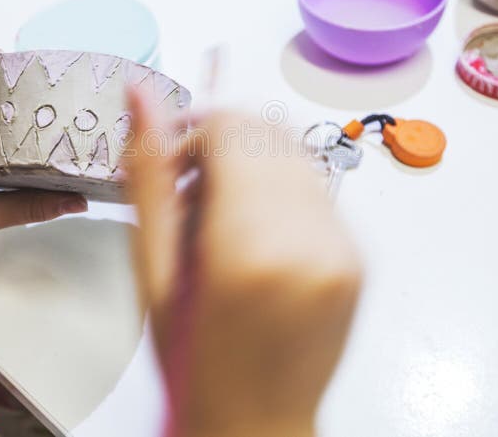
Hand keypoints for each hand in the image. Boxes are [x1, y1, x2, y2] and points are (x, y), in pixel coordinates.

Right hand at [127, 91, 361, 436]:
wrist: (259, 425)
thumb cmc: (194, 362)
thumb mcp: (155, 271)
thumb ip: (150, 175)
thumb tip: (139, 93)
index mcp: (249, 247)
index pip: (231, 128)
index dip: (192, 131)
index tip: (169, 163)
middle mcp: (311, 238)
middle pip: (267, 131)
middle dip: (221, 143)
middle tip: (188, 190)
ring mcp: (344, 246)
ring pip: (295, 153)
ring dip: (251, 164)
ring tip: (218, 216)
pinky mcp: (359, 254)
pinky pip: (317, 188)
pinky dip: (279, 190)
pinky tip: (252, 233)